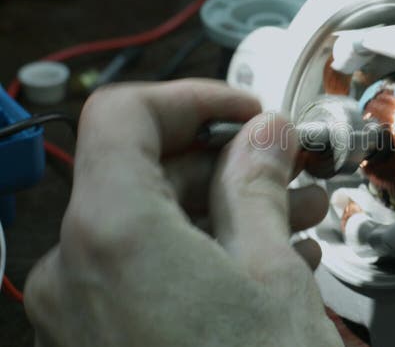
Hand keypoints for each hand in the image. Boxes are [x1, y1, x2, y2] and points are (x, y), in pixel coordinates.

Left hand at [24, 79, 342, 346]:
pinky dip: (196, 252)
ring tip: (294, 215)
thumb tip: (263, 134)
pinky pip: (140, 272)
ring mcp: (77, 314)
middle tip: (290, 167)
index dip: (195, 99)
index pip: (125, 114)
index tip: (249, 112)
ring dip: (218, 208)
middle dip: (223, 160)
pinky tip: (259, 262)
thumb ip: (257, 184)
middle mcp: (73, 270)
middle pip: (139, 170)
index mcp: (111, 231)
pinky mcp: (95, 345)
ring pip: (146, 226)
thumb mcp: (271, 272)